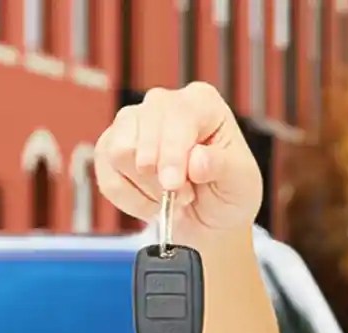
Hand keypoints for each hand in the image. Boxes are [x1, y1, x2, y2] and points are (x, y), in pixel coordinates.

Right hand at [94, 82, 262, 238]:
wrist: (208, 215)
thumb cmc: (228, 191)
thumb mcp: (240, 182)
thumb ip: (221, 167)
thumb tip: (196, 159)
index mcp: (201, 102)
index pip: (175, 116)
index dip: (171, 152)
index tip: (173, 184)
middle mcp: (163, 104)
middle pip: (140, 131)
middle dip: (158, 176)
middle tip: (183, 198)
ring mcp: (133, 123)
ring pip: (118, 152)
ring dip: (145, 188)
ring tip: (170, 197)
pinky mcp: (110, 147)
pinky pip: (107, 176)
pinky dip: (130, 199)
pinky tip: (151, 202)